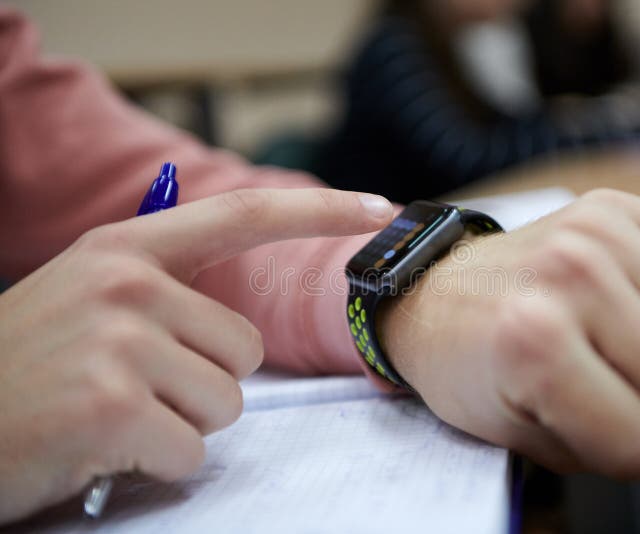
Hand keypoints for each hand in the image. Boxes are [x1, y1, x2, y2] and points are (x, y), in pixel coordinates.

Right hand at [0, 188, 391, 523]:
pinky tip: (101, 449)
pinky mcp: (113, 407)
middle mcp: (127, 284)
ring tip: (112, 417)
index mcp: (124, 251)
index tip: (377, 207)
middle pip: (245, 349)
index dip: (316, 212)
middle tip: (133, 390)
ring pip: (226, 403)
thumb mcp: (82, 298)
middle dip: (204, 383)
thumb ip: (158, 288)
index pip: (241, 217)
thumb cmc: (22, 368)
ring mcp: (120, 342)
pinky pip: (192, 452)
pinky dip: (156, 465)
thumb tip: (236, 319)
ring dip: (179, 425)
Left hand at [380, 189, 639, 478]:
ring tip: (610, 333)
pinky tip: (625, 291)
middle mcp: (569, 279)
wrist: (430, 297)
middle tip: (599, 380)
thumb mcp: (542, 438)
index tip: (585, 426)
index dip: (628, 452)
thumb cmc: (477, 372)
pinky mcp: (610, 205)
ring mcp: (592, 233)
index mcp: (535, 350)